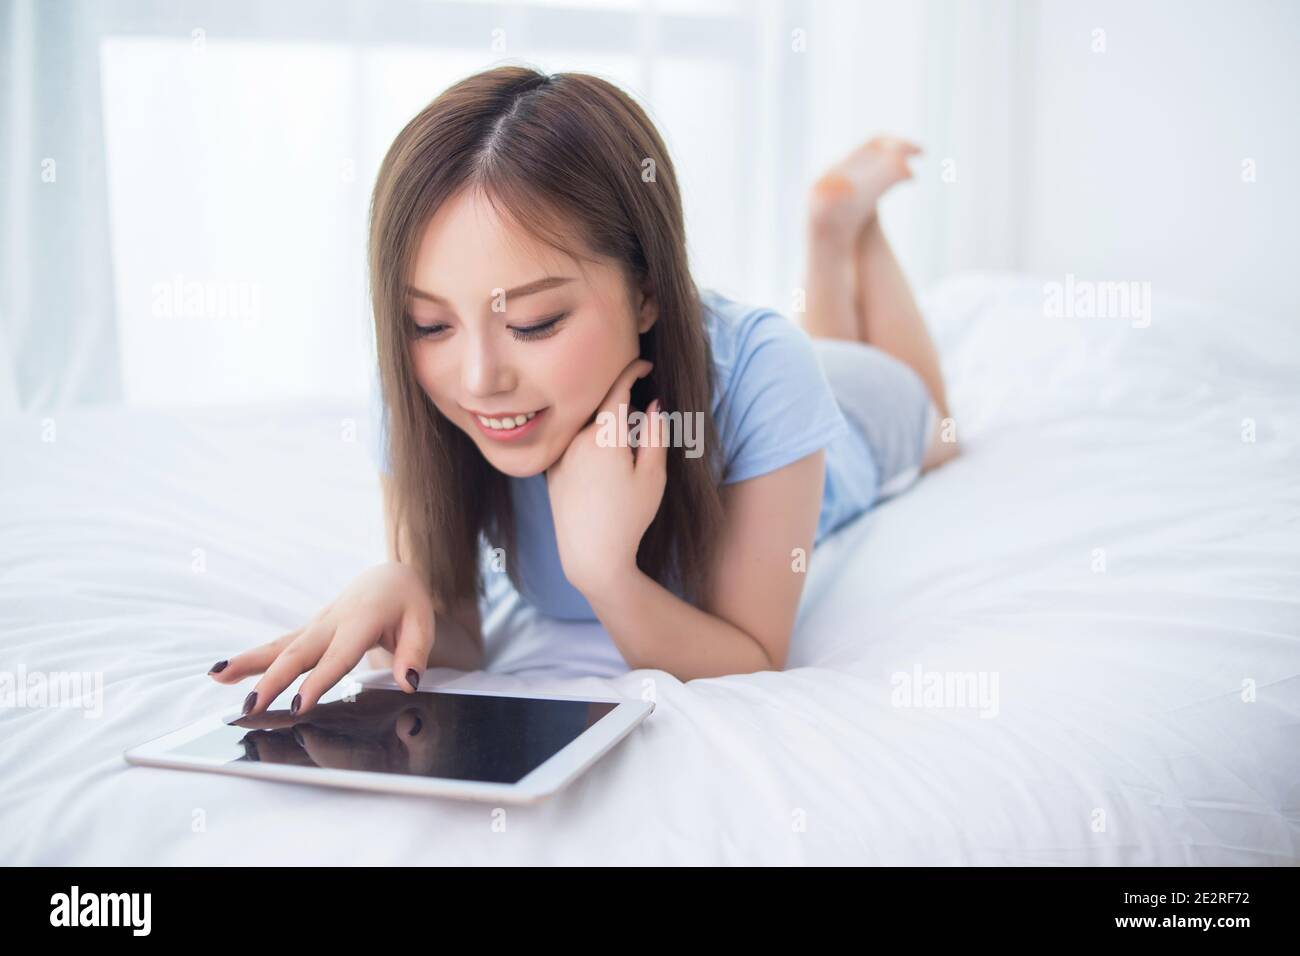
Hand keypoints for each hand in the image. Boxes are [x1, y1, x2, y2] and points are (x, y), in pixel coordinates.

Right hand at [206, 562, 435, 716]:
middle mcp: (333, 621)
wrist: (390, 576)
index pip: (338, 656)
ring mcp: (317, 625)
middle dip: (272, 680)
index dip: (318, 681)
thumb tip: (408, 682)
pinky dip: (250, 660)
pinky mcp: (309, 631)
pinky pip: (278, 646)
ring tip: (218, 677)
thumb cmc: (406, 601)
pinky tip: (223, 673)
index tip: (298, 705)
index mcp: (362, 620)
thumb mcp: (422, 623)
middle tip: (251, 706)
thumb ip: (414, 654)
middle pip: (298, 653)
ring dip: (248, 664)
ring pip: (279, 646)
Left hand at [545, 357, 666, 596]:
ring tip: (623, 452)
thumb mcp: (654, 476)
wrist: (590, 556)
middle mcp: (576, 440)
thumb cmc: (628, 518)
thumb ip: (656, 434)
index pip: (617, 388)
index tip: (645, 363)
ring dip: (605, 423)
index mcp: (604, 436)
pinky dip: (588, 440)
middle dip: (621, 402)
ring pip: (586, 424)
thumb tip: (654, 403)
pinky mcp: (552, 471)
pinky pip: (572, 442)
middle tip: (640, 417)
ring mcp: (560, 455)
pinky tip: (602, 466)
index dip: (632, 369)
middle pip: (600, 405)